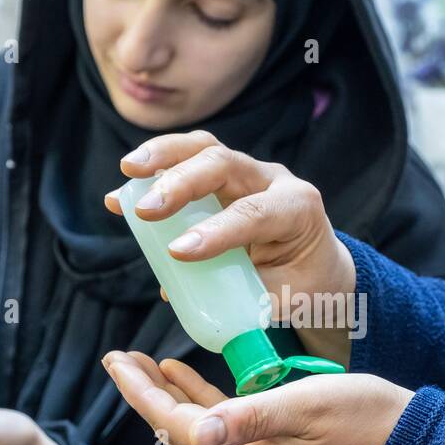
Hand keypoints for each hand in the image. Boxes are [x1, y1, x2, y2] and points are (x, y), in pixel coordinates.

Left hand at [101, 349, 411, 444]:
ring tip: (141, 363)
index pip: (176, 424)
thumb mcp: (306, 404)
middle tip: (117, 358)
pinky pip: (219, 423)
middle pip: (176, 428)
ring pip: (194, 425)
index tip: (117, 360)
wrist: (403, 437)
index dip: (142, 393)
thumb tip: (200, 430)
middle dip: (144, 393)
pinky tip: (184, 374)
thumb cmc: (361, 413)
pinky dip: (196, 398)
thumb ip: (251, 416)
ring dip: (166, 395)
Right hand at [103, 131, 357, 365]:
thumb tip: (175, 291)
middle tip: (144, 209)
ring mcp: (249, 171)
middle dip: (182, 184)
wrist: (317, 261)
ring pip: (205, 147)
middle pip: (226, 164)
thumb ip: (236, 294)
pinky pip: (191, 156)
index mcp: (299, 209)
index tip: (177, 252)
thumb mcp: (287, 298)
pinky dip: (158, 164)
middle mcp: (274, 180)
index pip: (255, 213)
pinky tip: (126, 180)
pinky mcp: (224, 172)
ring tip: (128, 170)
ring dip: (163, 155)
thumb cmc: (303, 282)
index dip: (215, 231)